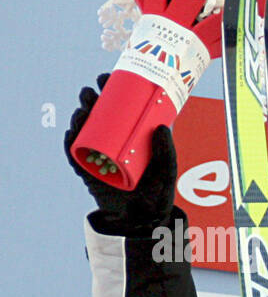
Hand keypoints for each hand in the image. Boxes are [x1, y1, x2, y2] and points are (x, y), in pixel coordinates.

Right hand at [65, 75, 177, 232]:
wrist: (144, 220)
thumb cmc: (158, 193)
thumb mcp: (167, 170)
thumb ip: (167, 151)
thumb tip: (162, 127)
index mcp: (129, 135)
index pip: (118, 107)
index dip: (110, 90)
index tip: (108, 77)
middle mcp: (112, 141)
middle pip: (97, 114)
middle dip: (90, 99)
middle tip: (92, 91)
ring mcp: (98, 154)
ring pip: (83, 129)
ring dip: (79, 116)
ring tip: (83, 108)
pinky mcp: (87, 170)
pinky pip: (74, 153)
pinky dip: (71, 142)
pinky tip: (71, 132)